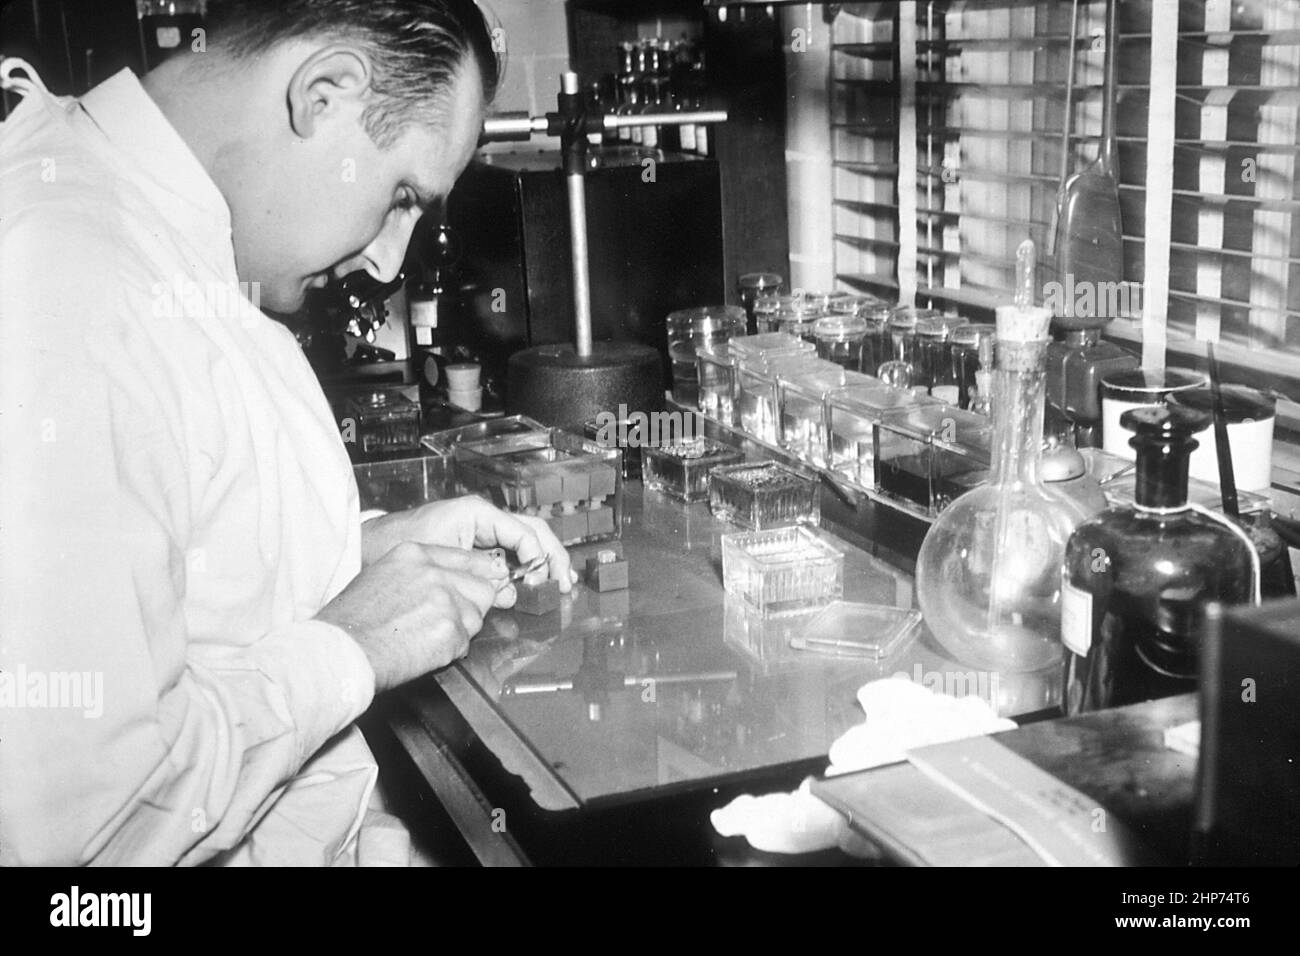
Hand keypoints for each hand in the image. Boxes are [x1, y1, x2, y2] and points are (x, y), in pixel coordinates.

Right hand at [315, 542, 502, 691]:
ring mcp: (445, 599)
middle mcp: (433, 572)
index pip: (469, 559)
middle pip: (482, 586)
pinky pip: (467, 641)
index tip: (478, 586)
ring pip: (477, 615)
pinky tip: (424, 650)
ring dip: (461, 630)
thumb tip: (446, 583)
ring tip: (427, 637)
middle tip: (446, 622)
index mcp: (414, 554)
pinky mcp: (451, 628)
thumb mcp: (382, 576)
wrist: (342, 650)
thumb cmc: (351, 621)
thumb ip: (418, 574)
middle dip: (471, 606)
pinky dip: (451, 651)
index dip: (477, 577)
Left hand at [361, 495, 576, 591]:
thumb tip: (511, 590)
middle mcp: (485, 519)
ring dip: (546, 561)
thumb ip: (480, 573)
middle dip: (553, 556)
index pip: (523, 532)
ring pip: (526, 542)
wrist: (370, 546)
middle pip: (534, 532)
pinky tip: (536, 583)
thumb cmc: (401, 543)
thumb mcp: (444, 557)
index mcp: (478, 513)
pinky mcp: (477, 546)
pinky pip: (510, 554)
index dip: (537, 556)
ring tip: (560, 582)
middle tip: (565, 582)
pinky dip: (526, 567)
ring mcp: (483, 532)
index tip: (539, 579)